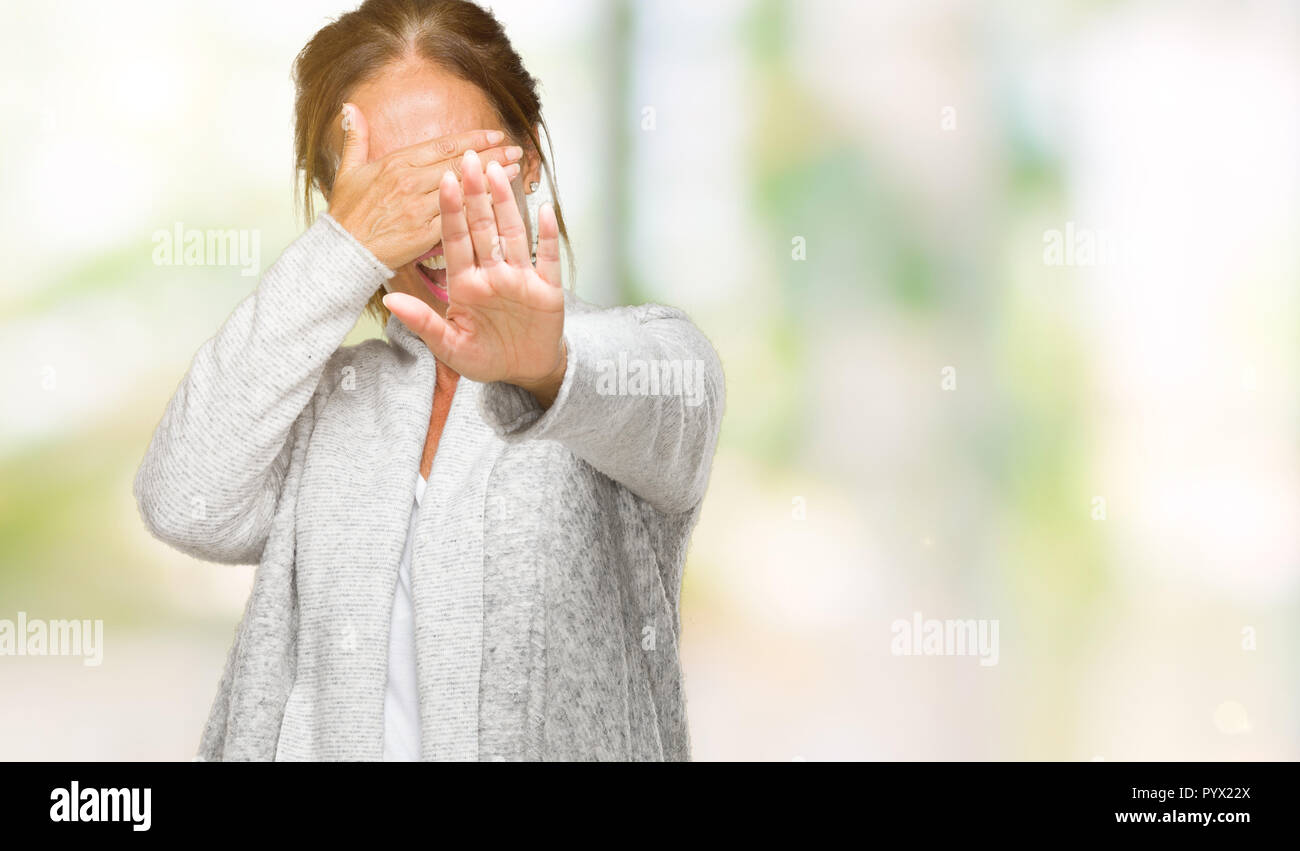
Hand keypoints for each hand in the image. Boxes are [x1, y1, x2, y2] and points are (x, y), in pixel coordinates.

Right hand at [326, 103, 522, 269]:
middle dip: (492, 155)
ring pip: (463, 188)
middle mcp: (410, 181)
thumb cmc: (347, 214)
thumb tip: (350, 107)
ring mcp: (419, 207)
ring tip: (516, 171)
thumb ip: (356, 138)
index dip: (472, 139)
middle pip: (460, 164)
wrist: (343, 251)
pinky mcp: (425, 233)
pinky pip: (459, 216)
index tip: (495, 135)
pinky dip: (480, 207)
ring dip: (493, 179)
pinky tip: (499, 202)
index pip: (443, 145)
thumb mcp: (348, 170)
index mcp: (396, 162)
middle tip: (515, 150)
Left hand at [383, 149, 566, 406]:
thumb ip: (422, 323)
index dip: (450, 210)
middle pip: (483, 227)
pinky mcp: (547, 289)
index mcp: (465, 283)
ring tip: (498, 172)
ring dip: (507, 204)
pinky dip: (548, 236)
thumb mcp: (449, 346)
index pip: (455, 240)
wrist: (523, 372)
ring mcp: (520, 278)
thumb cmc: (483, 358)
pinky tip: (546, 209)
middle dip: (475, 194)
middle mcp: (492, 273)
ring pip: (513, 234)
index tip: (443, 179)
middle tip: (468, 157)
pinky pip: (549, 257)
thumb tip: (389, 301)